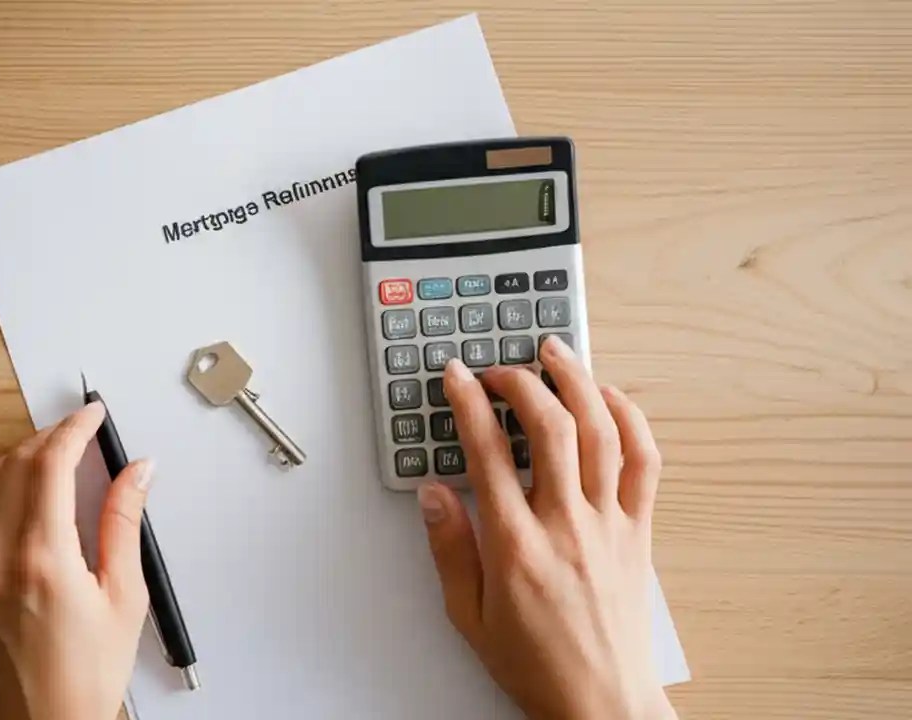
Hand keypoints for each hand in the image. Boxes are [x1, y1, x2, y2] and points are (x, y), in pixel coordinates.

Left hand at [0, 402, 152, 719]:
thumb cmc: (85, 683)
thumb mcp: (124, 599)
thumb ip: (125, 525)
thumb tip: (137, 472)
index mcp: (41, 561)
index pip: (51, 465)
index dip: (74, 429)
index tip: (92, 416)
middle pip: (13, 466)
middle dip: (47, 439)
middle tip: (76, 435)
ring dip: (7, 462)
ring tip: (41, 464)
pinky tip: (1, 502)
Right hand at [418, 339, 675, 719]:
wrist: (602, 702)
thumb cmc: (537, 664)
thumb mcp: (469, 615)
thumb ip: (450, 549)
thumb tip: (435, 494)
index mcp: (517, 546)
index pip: (487, 452)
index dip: (468, 402)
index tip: (456, 377)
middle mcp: (566, 525)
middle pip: (549, 426)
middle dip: (520, 381)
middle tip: (499, 368)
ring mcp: (610, 524)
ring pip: (601, 431)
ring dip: (577, 381)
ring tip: (556, 354)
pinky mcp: (639, 530)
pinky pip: (644, 461)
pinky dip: (630, 419)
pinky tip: (610, 397)